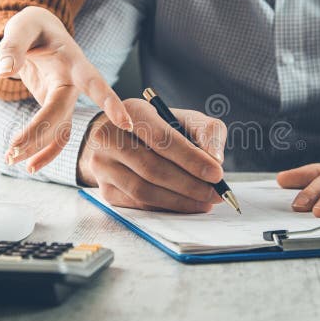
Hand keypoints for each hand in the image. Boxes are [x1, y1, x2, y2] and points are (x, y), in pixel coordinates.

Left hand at [0, 6, 132, 171]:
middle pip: (62, 114)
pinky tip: (29, 165)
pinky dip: (42, 151)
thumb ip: (13, 47)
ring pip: (60, 130)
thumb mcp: (22, 28)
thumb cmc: (33, 27)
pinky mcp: (56, 108)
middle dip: (39, 133)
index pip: (94, 83)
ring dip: (37, 147)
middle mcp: (74, 84)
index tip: (126, 124)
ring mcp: (65, 98)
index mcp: (73, 62)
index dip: (110, 103)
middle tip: (12, 150)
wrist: (38, 32)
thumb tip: (5, 71)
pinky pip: (56, 135)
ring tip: (11, 160)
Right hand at [77, 98, 225, 212]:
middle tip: (216, 193)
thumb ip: (207, 132)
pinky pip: (137, 204)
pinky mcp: (104, 189)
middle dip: (189, 184)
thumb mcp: (186, 119)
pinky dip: (165, 207)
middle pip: (152, 168)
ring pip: (143, 190)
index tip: (217, 173)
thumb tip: (215, 159)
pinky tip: (185, 205)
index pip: (161, 139)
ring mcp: (102, 166)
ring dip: (179, 200)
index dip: (190, 158)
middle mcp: (108, 138)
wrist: (122, 139)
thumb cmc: (161, 129)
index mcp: (132, 112)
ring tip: (205, 201)